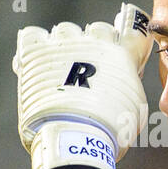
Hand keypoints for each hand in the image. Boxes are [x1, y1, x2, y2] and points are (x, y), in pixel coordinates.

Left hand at [13, 3, 153, 168]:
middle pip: (98, 30)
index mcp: (123, 56)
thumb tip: (125, 78)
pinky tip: (35, 63)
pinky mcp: (36, 52)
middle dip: (96, 47)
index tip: (121, 47)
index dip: (128, 37)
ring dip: (65, 47)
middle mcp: (95, 43)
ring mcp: (64, 45)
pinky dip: (34, 46)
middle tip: (89, 72)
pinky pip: (33, 36)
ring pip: (67, 31)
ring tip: (60, 73)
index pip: (134, 29)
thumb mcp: (134, 109)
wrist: (75, 139)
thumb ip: (130, 85)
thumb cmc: (110, 131)